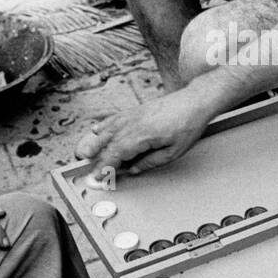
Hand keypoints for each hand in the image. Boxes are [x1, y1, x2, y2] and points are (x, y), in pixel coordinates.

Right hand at [76, 87, 216, 175]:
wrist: (195, 101)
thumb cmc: (187, 125)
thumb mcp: (173, 152)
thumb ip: (150, 162)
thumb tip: (133, 170)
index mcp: (141, 136)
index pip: (116, 153)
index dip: (105, 166)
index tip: (98, 176)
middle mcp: (132, 124)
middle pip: (106, 142)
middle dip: (93, 155)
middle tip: (83, 166)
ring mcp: (132, 115)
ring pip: (106, 130)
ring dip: (93, 142)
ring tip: (83, 152)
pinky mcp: (135, 111)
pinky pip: (113, 119)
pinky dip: (102, 126)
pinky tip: (95, 131)